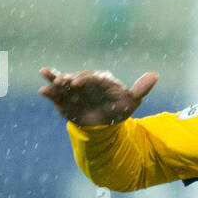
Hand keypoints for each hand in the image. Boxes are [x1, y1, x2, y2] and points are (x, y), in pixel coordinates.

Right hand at [39, 67, 157, 126]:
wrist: (105, 124)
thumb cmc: (118, 110)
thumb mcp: (131, 101)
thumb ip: (140, 89)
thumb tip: (156, 75)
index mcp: (99, 79)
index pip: (91, 77)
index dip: (83, 80)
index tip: (76, 84)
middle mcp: (84, 81)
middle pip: (74, 78)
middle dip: (67, 79)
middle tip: (62, 82)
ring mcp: (73, 89)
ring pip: (62, 82)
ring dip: (54, 80)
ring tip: (45, 74)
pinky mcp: (65, 99)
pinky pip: (56, 95)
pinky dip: (49, 92)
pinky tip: (42, 91)